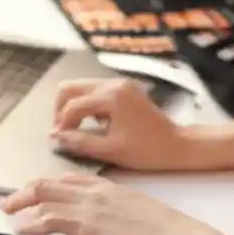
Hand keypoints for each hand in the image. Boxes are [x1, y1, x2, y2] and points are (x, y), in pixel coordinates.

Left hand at [0, 174, 201, 234]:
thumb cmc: (160, 227)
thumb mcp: (131, 207)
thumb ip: (110, 207)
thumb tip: (98, 218)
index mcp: (105, 184)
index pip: (66, 178)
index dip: (45, 185)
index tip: (33, 192)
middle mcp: (93, 190)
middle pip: (49, 183)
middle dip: (25, 192)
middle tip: (9, 202)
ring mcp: (88, 206)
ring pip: (44, 196)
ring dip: (21, 205)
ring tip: (8, 213)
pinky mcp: (86, 225)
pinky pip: (51, 218)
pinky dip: (32, 223)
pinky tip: (22, 228)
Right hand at [51, 79, 188, 170]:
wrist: (178, 145)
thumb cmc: (146, 150)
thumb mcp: (110, 150)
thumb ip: (80, 142)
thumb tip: (55, 136)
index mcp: (110, 97)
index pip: (72, 105)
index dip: (61, 123)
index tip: (57, 140)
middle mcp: (113, 84)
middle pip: (70, 87)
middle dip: (61, 108)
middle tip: (61, 130)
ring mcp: (120, 84)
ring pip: (81, 87)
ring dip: (73, 106)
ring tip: (74, 128)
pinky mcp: (125, 89)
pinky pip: (95, 91)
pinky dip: (86, 104)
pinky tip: (91, 123)